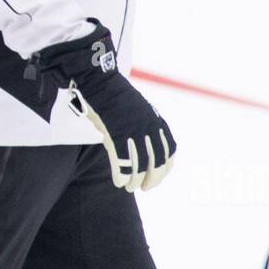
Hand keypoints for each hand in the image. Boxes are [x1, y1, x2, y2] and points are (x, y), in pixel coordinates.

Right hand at [29, 20, 175, 191]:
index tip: (157, 177)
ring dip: (134, 181)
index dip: (165, 168)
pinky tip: (118, 182)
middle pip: (157, 162)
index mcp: (156, 120)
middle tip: (144, 188)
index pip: (169, 150)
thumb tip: (138, 147)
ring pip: (139, 166)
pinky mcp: (117, 134)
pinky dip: (121, 175)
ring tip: (129, 187)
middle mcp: (149, 127)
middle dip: (152, 179)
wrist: (99, 80)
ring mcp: (134, 131)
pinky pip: (122, 162)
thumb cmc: (112, 95)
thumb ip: (140, 127)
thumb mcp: (136, 110)